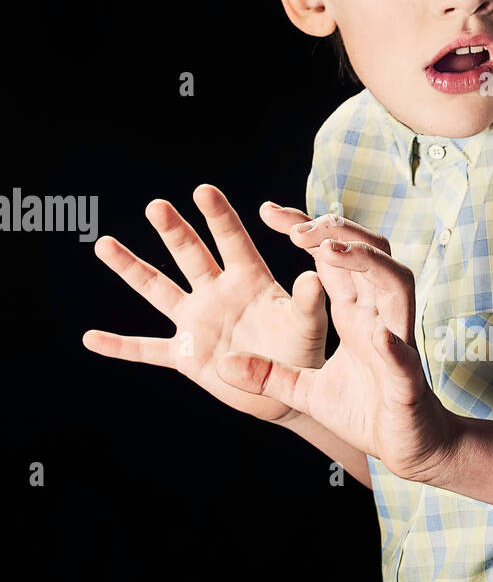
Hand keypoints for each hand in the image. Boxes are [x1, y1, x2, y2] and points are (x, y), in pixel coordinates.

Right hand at [82, 185, 326, 423]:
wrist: (286, 391)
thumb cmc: (303, 351)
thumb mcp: (309, 326)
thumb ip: (307, 303)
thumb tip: (312, 278)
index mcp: (249, 280)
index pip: (232, 240)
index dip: (218, 216)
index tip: (203, 190)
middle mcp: (217, 293)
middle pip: (189, 255)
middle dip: (173, 231)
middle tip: (157, 207)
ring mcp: (197, 322)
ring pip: (158, 290)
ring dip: (131, 268)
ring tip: (104, 244)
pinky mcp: (186, 356)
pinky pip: (147, 350)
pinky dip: (120, 347)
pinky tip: (91, 338)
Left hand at [214, 212, 460, 480]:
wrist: (406, 448)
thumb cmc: (364, 412)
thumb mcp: (304, 392)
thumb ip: (268, 374)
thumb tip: (222, 363)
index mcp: (356, 313)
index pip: (334, 257)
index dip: (307, 229)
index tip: (269, 211)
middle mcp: (379, 317)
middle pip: (369, 254)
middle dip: (336, 231)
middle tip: (295, 228)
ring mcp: (397, 344)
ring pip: (396, 285)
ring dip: (368, 264)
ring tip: (332, 253)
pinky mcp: (408, 382)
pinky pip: (403, 357)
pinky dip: (392, 345)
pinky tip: (375, 335)